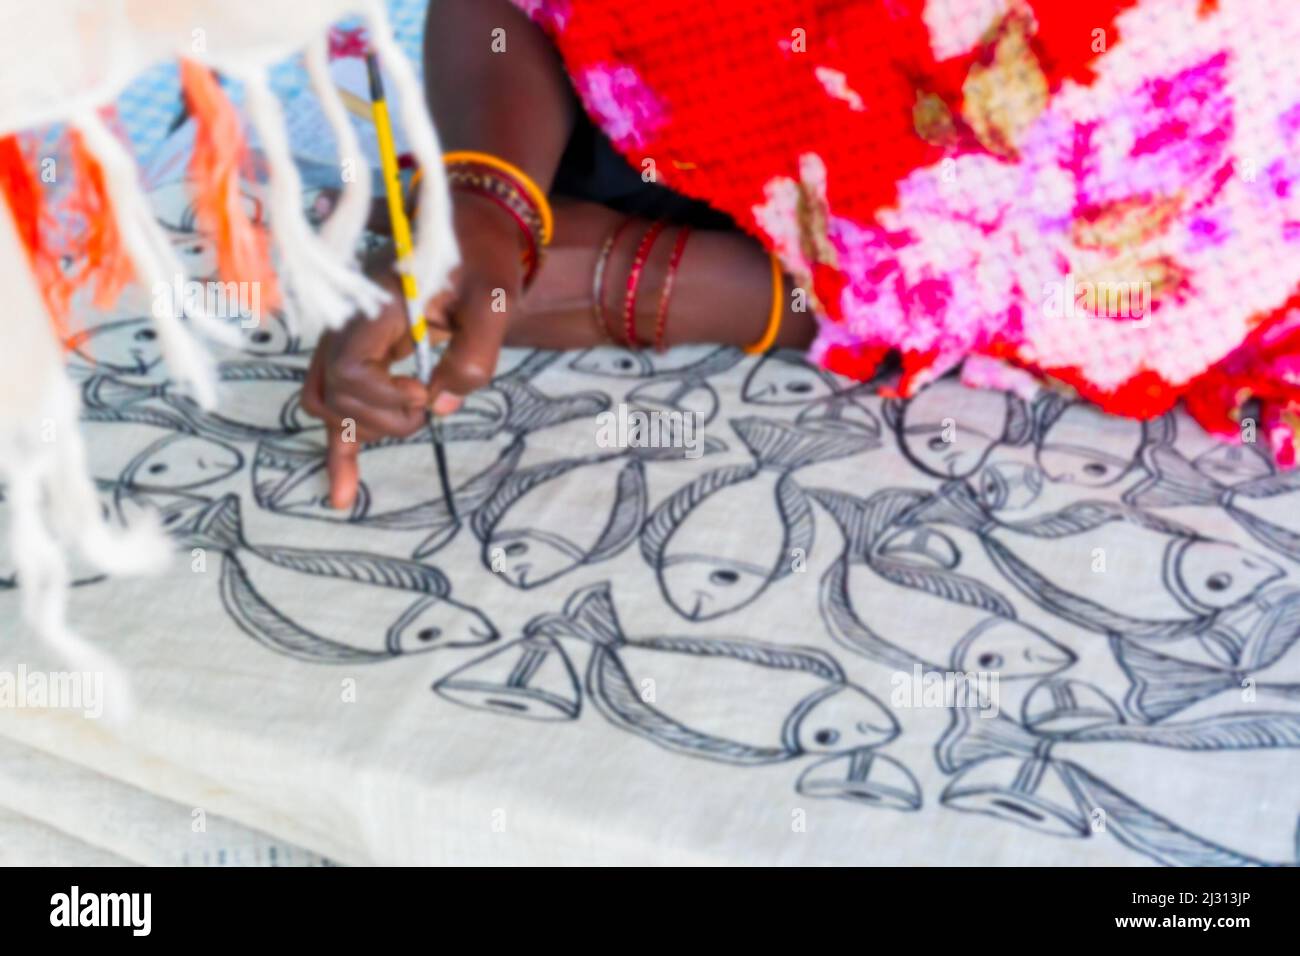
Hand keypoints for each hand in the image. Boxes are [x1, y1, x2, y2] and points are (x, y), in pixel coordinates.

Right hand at [301, 193, 524, 509]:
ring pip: (325, 399)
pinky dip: (339, 446)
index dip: (383, 397)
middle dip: (381, 417)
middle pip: (335, 393)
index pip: (349, 371)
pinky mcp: (354, 347)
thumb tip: (441, 403)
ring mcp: (345, 332)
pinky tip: (344, 493)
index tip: (424, 391)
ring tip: (409, 421)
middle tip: (428, 402)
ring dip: (361, 427)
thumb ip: (474, 356)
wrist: (471, 223)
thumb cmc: (485, 259)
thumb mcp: (496, 301)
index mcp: (376, 303)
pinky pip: (330, 399)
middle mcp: (349, 317)